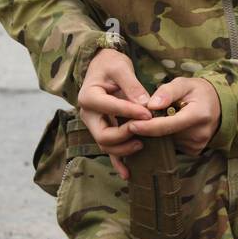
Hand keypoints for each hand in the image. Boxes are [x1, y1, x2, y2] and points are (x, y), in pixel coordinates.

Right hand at [76, 48, 151, 179]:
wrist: (101, 67)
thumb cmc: (110, 65)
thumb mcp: (121, 68)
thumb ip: (132, 85)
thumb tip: (145, 103)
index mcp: (89, 96)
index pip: (110, 108)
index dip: (130, 112)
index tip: (149, 113)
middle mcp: (88, 114)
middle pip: (103, 135)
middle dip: (125, 136)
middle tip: (145, 131)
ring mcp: (94, 125)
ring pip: (106, 145)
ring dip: (124, 148)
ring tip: (143, 143)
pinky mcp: (102, 130)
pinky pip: (109, 149)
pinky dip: (117, 161)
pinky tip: (128, 173)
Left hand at [127, 77, 220, 155]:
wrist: (218, 105)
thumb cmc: (198, 91)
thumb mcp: (184, 83)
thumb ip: (167, 92)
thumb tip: (150, 105)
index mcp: (198, 115)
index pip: (168, 125)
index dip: (148, 126)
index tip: (131, 124)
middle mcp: (199, 134)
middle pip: (165, 135)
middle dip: (150, 128)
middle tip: (138, 118)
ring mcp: (197, 145)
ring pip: (167, 141)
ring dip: (159, 132)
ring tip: (161, 117)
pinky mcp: (194, 151)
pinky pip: (173, 145)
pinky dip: (167, 136)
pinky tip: (170, 126)